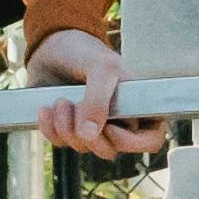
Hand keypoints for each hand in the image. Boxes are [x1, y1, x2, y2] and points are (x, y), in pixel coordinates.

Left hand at [29, 31, 154, 161]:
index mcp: (138, 106)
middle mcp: (118, 122)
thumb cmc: (87, 52)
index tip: (110, 126)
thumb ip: (99, 100)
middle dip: (89, 136)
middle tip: (75, 106)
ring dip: (66, 127)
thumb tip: (89, 135)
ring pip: (83, 148)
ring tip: (61, 100)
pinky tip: (46, 109)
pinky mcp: (67, 128)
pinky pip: (60, 143)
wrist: (54, 47)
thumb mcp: (101, 68)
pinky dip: (50, 128)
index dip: (131, 142)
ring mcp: (92, 128)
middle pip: (110, 151)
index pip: (151, 140)